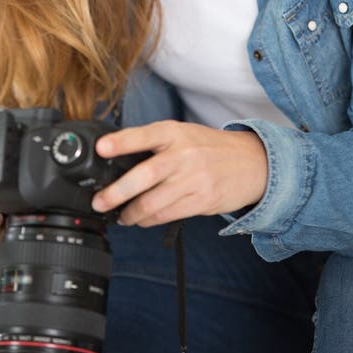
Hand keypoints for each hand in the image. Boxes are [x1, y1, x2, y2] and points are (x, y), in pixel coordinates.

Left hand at [91, 120, 267, 226]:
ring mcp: (194, 179)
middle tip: (99, 202)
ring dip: (131, 213)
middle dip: (117, 192)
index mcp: (174, 132)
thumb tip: (116, 160)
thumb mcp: (183, 134)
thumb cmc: (209, 147)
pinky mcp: (202, 201)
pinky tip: (141, 219)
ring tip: (120, 215)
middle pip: (145, 175)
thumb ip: (155, 143)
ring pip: (154, 202)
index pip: (143, 135)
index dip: (121, 142)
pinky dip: (149, 220)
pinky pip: (168, 215)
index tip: (101, 149)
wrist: (253, 162)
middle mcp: (183, 154)